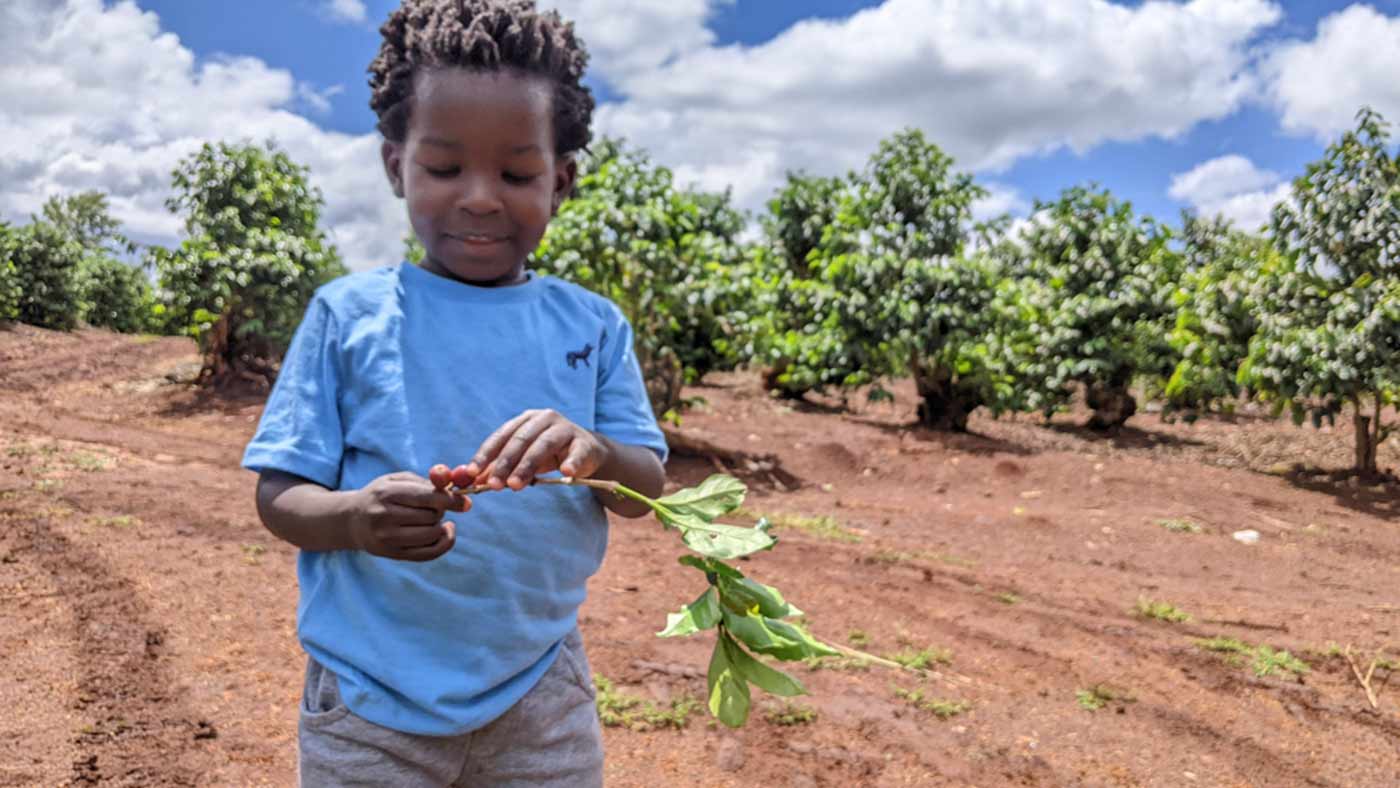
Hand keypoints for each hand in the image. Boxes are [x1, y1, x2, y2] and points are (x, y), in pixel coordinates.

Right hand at [348, 472, 467, 561]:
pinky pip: (429, 553)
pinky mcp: (393, 554)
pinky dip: (444, 543)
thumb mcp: (398, 480)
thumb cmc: (382, 496)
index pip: (427, 498)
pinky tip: (444, 532)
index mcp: (387, 494)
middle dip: (440, 510)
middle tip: (435, 507)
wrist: (353, 520)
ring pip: (432, 534)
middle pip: (432, 516)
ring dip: (439, 525)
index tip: (466, 502)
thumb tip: (455, 489)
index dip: (451, 500)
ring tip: (432, 518)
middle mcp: (385, 517)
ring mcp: (388, 538)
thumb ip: (426, 481)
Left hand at [466, 409, 609, 490]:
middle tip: (494, 485)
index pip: (501, 436)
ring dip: (527, 466)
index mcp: (525, 420)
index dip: (486, 454)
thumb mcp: (523, 459)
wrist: (587, 452)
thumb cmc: (549, 454)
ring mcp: (565, 428)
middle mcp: (543, 419)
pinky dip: (572, 462)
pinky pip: (577, 453)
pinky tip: (566, 472)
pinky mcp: (584, 443)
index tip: (472, 472)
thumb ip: (500, 468)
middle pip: (520, 440)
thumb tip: (473, 482)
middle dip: (504, 464)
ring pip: (543, 445)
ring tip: (515, 485)